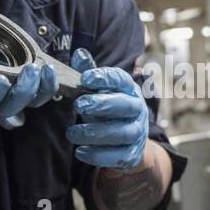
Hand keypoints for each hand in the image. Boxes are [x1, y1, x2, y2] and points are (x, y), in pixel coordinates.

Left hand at [65, 48, 148, 169]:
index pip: (120, 79)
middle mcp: (137, 109)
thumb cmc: (107, 107)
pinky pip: (116, 156)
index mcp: (128, 89)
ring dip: (94, 133)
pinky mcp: (131, 154)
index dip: (104, 78)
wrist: (127, 140)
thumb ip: (88, 72)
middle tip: (79, 105)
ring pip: (120, 132)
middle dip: (102, 105)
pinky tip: (80, 152)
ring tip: (71, 133)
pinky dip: (97, 155)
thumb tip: (80, 53)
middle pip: (125, 106)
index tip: (85, 78)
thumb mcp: (98, 90)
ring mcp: (136, 133)